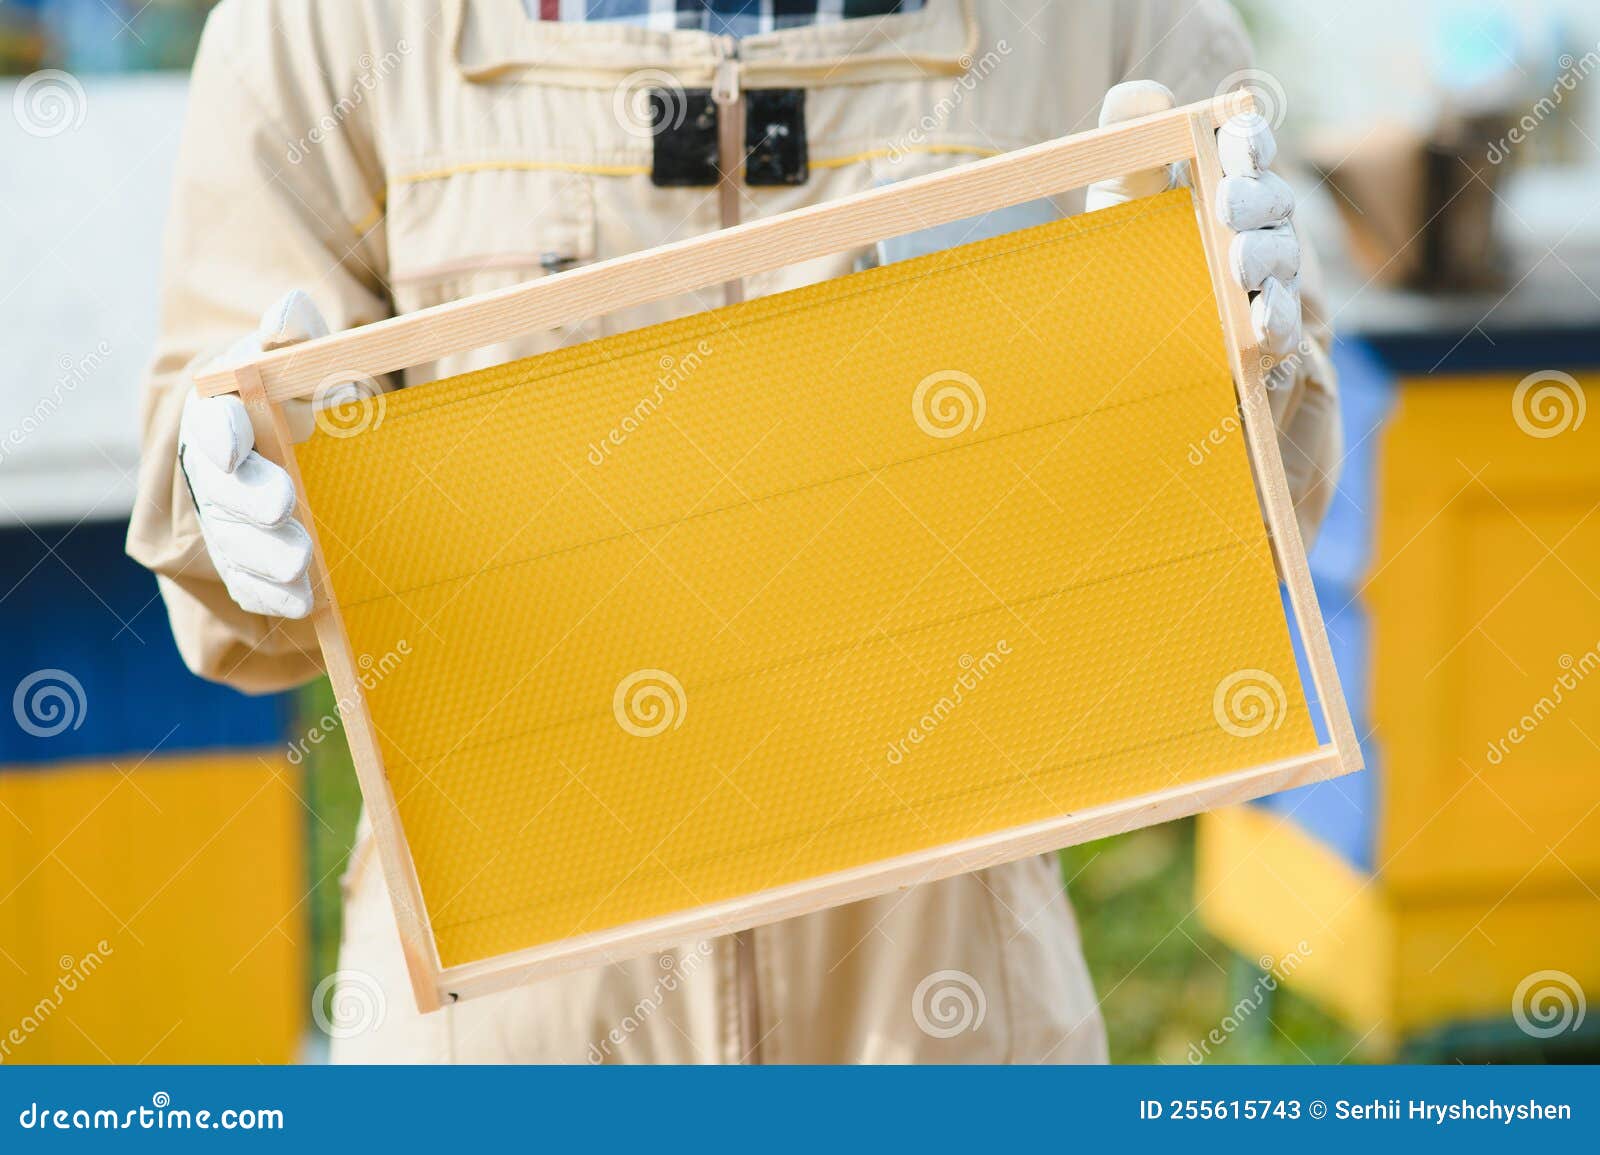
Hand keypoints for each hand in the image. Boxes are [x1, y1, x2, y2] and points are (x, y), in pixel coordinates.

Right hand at [178, 290, 327, 619]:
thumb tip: (290, 310)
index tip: (237, 441)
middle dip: (249, 501)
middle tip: (283, 508)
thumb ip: (291, 336)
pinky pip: (249, 580)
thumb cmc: (288, 390)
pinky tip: (301, 601)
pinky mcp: (245, 559)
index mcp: (221, 417)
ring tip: (299, 565)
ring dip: (263, 555)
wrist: (284, 432)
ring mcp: (225, 521)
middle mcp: (214, 473)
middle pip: (222, 491)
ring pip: (233, 541)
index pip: (213, 424)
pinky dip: (271, 593)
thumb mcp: (294, 358)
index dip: (222, 432)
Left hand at [1085, 80, 1301, 359]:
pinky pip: (1284, 325)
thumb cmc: (1126, 243)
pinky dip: (1277, 319)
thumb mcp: (1116, 190)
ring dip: (1266, 257)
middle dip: (1256, 199)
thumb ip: (1127, 134)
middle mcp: (1255, 225)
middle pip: (1274, 203)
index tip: (1235, 140)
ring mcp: (1266, 278)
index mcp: (1226, 180)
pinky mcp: (1264, 331)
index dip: (1250, 142)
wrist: (1113, 325)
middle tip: (1227, 204)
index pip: (1251, 151)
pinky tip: (1261, 320)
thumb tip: (1152, 96)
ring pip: (1283, 260)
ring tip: (1239, 262)